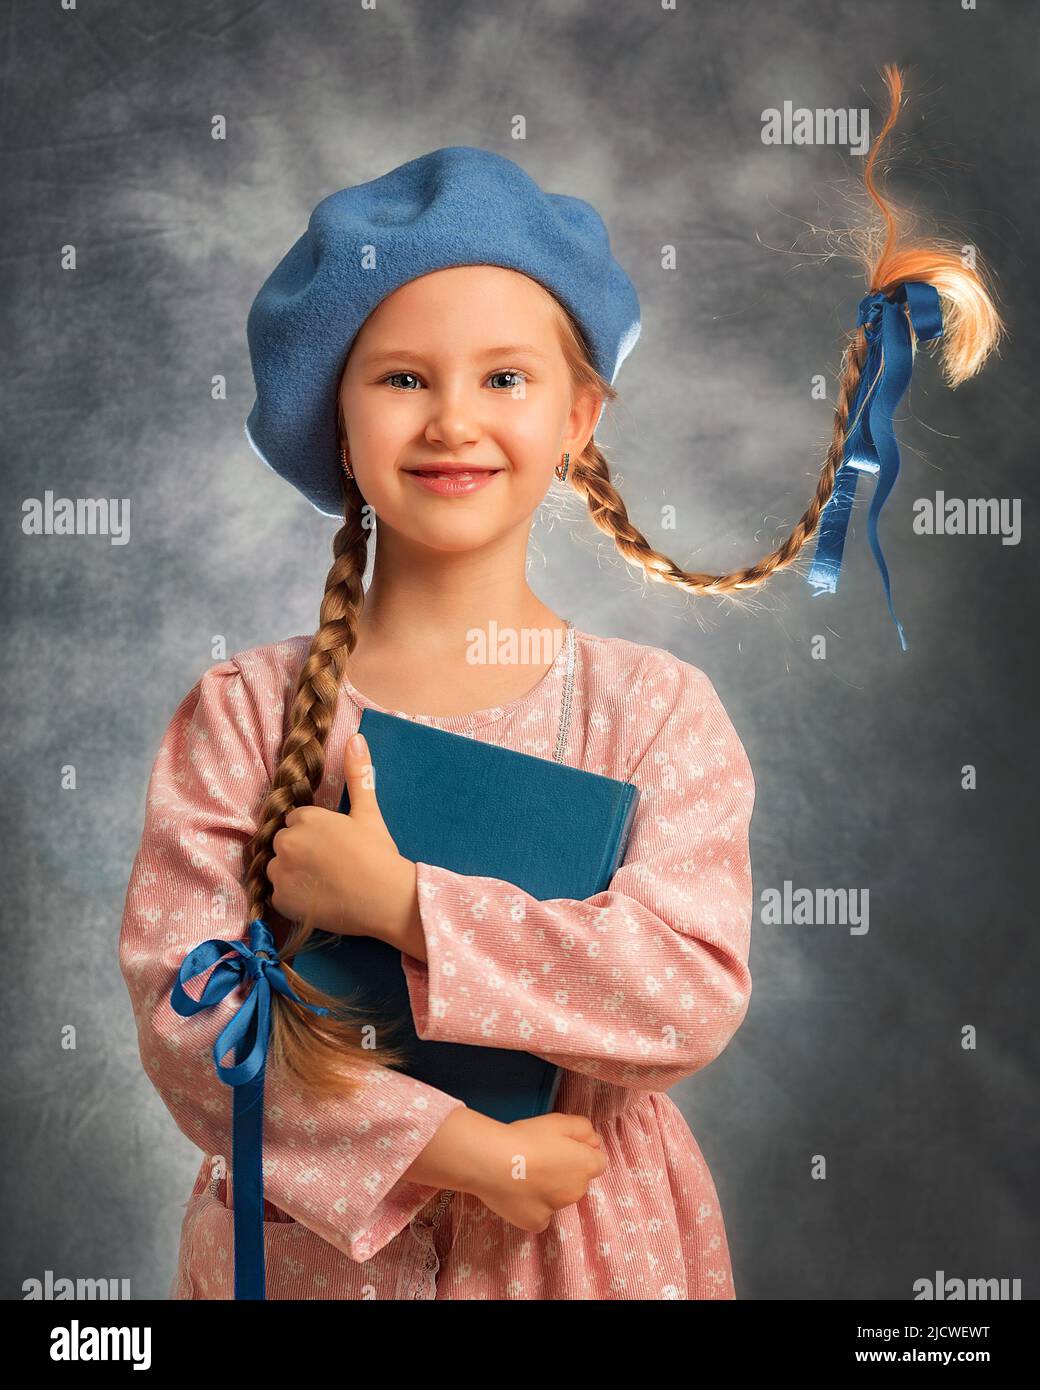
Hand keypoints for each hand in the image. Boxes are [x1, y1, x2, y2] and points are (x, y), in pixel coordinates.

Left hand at [267, 731, 419, 942]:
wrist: (385, 898)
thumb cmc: (378, 854)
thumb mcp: (368, 812)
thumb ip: (357, 775)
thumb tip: (356, 738)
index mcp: (305, 818)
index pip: (296, 821)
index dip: (315, 833)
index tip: (334, 846)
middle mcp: (287, 842)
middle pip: (284, 843)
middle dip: (301, 851)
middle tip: (331, 865)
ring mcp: (281, 872)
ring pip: (278, 868)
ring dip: (294, 874)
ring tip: (324, 883)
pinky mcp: (281, 900)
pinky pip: (279, 895)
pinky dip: (294, 898)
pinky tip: (318, 898)